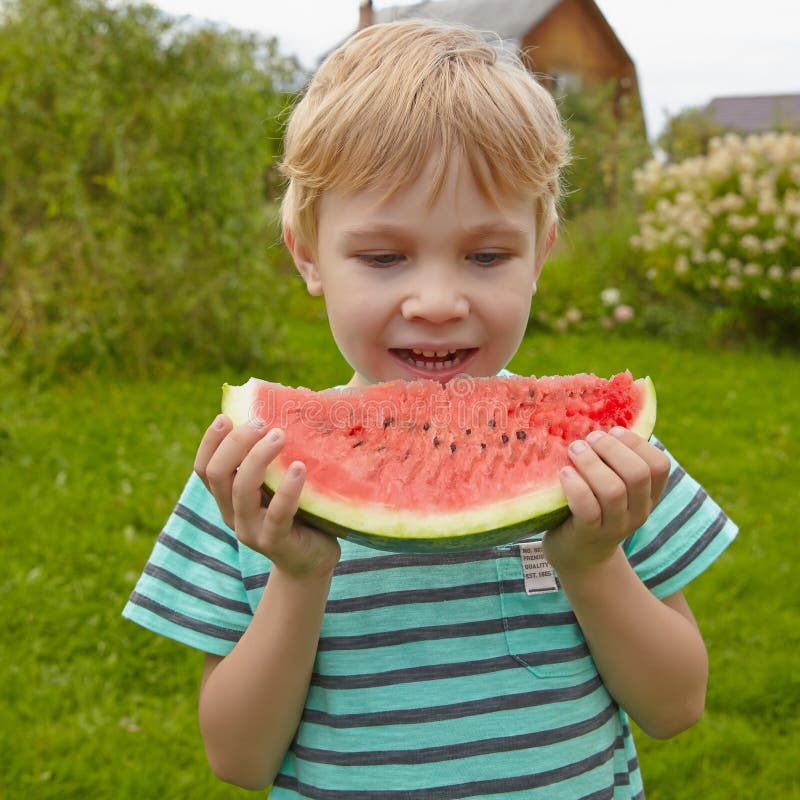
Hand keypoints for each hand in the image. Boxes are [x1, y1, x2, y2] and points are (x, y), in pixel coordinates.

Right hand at [194, 415, 340, 579]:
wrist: (313, 560)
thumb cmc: (298, 511)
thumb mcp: (278, 483)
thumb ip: (272, 457)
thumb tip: (284, 403)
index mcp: (227, 498)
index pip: (204, 468)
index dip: (209, 441)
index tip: (226, 417)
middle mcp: (232, 514)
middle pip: (217, 474)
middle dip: (235, 442)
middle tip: (262, 422)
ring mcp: (250, 531)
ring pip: (241, 490)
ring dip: (258, 457)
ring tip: (279, 435)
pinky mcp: (275, 542)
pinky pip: (278, 513)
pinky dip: (287, 489)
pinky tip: (298, 467)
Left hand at [544, 427, 670, 574]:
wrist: (579, 557)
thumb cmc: (592, 508)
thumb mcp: (610, 485)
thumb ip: (613, 461)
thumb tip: (599, 420)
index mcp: (648, 495)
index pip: (659, 465)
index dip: (637, 443)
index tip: (614, 432)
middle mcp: (637, 511)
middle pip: (638, 474)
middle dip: (611, 449)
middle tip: (588, 439)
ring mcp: (615, 526)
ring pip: (613, 490)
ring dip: (591, 463)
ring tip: (574, 450)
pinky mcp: (589, 534)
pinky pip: (587, 508)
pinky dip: (575, 486)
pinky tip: (564, 474)